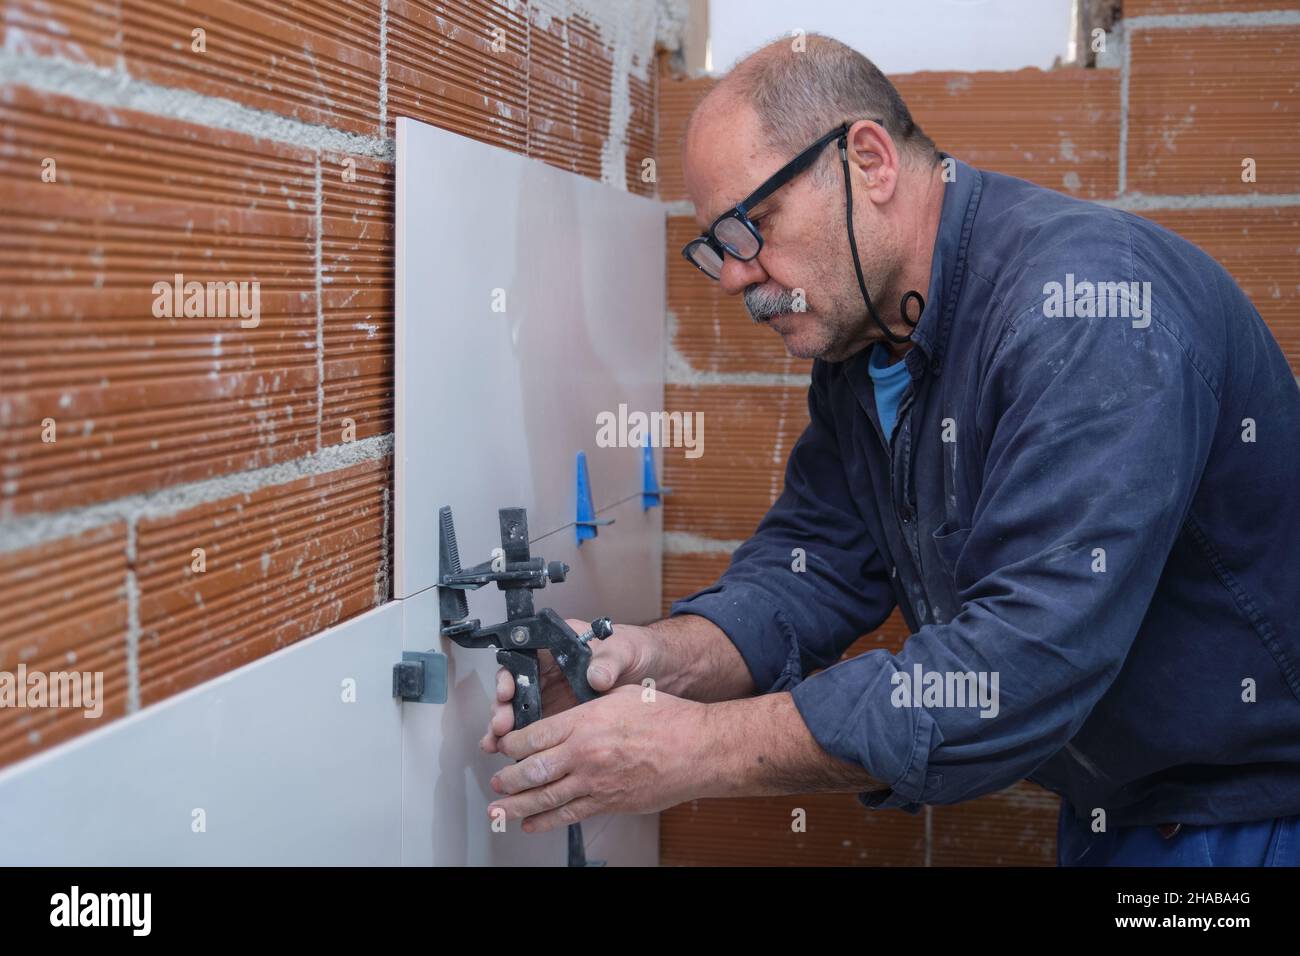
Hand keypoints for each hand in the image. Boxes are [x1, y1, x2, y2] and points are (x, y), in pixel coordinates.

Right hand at [480, 619, 659, 752]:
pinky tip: (513, 757)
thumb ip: (609, 660)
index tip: (507, 691)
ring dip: (505, 730)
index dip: (509, 676)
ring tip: (497, 744)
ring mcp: (554, 696)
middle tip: (502, 724)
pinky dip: (523, 745)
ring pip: (520, 713)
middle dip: (503, 708)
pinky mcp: (563, 719)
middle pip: (514, 689)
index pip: (523, 658)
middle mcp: (551, 671)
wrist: (658, 672)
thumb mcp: (624, 650)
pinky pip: (537, 733)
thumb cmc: (637, 651)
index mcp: (559, 647)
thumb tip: (595, 675)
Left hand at [486, 684, 707, 831]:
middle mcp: (584, 752)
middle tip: (496, 783)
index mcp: (584, 721)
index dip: (510, 744)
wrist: (696, 749)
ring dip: (517, 806)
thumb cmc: (666, 718)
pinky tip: (532, 824)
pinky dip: (546, 821)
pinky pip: (569, 814)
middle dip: (507, 778)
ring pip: (545, 797)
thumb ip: (589, 701)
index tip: (503, 746)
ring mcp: (594, 781)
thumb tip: (569, 707)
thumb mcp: (621, 694)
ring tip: (499, 810)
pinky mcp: (607, 802)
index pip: (533, 736)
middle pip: (532, 769)